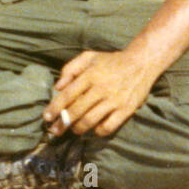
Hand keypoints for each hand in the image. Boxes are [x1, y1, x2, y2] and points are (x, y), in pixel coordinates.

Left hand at [42, 50, 160, 138]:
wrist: (142, 62)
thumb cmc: (112, 61)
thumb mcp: (89, 57)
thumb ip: (70, 69)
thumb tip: (58, 87)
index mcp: (90, 75)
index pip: (67, 95)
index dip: (55, 108)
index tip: (46, 118)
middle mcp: (101, 88)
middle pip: (76, 111)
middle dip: (62, 123)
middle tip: (55, 130)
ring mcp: (114, 100)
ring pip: (90, 121)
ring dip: (78, 129)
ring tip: (74, 130)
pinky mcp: (126, 109)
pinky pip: (108, 127)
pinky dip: (98, 131)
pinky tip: (95, 129)